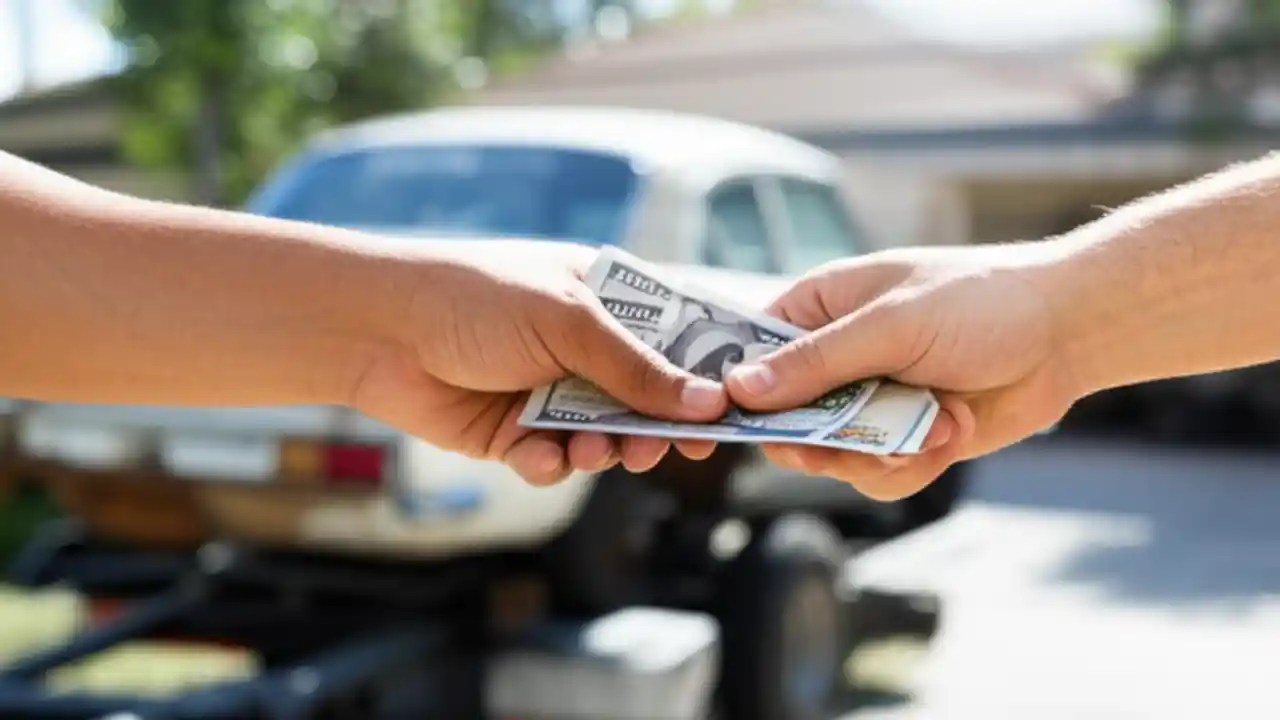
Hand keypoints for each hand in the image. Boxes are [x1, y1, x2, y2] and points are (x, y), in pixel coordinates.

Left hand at [350, 241, 725, 484]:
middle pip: (647, 399)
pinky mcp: (513, 432)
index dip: (706, 373)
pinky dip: (549, 463)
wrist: (378, 330)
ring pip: (604, 438)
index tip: (733, 410)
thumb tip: (708, 403)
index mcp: (604, 301)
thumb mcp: (568, 322)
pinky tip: (533, 452)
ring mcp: (548, 392)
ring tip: (593, 451)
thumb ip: (637, 368)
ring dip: (605, 451)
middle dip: (657, 426)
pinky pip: (552, 461)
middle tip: (668, 448)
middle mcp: (582, 348)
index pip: (675, 337)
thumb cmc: (476, 298)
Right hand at [725, 245, 1083, 500]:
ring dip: (879, 451)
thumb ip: (816, 362)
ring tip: (929, 425)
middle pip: (781, 421)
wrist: (1067, 334)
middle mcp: (834, 360)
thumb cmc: (980, 302)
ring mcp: (869, 401)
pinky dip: (913, 463)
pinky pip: (877, 474)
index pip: (748, 353)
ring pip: (830, 457)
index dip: (734, 390)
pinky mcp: (904, 437)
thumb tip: (740, 390)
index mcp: (817, 310)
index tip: (729, 422)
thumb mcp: (891, 325)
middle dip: (817, 439)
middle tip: (839, 443)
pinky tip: (950, 432)